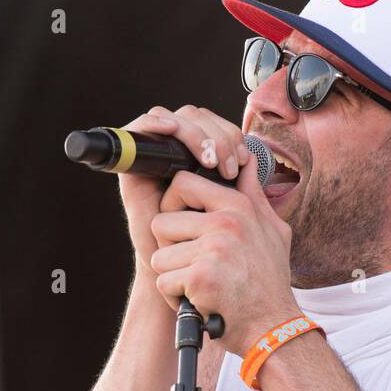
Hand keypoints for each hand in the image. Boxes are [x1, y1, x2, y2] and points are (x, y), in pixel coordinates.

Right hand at [116, 104, 249, 273]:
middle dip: (217, 135)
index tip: (243, 159)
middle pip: (195, 117)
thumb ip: (243, 186)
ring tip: (210, 161)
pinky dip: (156, 123)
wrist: (179, 274)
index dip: (229, 132)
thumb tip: (255, 156)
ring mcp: (156, 158)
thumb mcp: (231, 212)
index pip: (214, 124)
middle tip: (228, 166)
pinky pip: (140, 128)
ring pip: (173, 118)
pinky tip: (171, 131)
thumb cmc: (206, 245)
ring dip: (194, 133)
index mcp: (200, 159)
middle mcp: (177, 154)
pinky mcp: (134, 164)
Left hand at [149, 156, 295, 354]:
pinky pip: (164, 283)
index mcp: (238, 207)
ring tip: (198, 287)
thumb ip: (254, 196)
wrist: (274, 328)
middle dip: (170, 249)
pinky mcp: (201, 277)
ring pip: (159, 256)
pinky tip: (198, 302)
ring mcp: (213, 250)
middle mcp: (226, 223)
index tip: (182, 228)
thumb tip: (245, 163)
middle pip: (161, 222)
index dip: (172, 204)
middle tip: (191, 266)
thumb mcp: (273, 231)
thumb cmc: (270, 283)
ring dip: (173, 277)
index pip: (182, 183)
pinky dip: (176, 299)